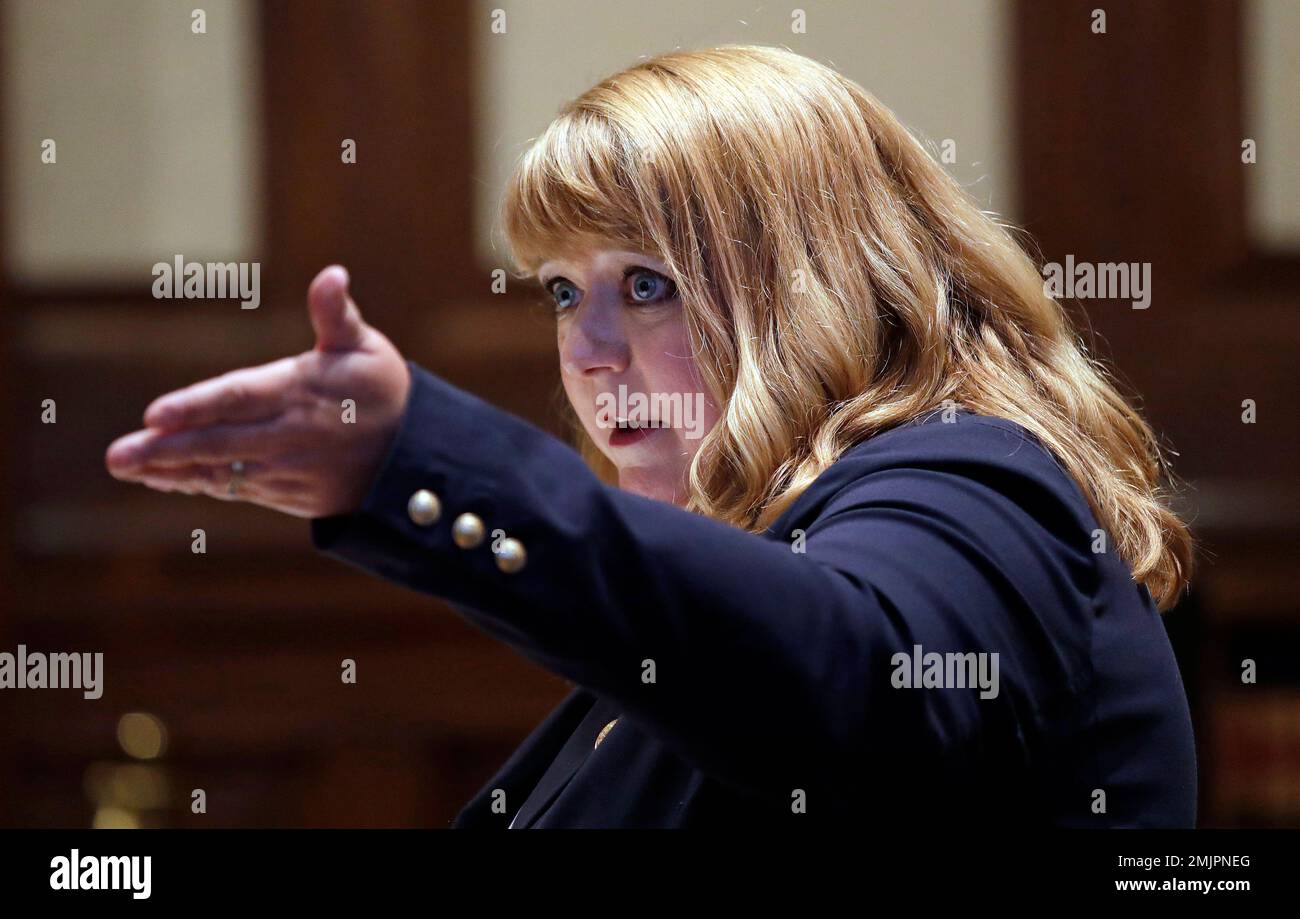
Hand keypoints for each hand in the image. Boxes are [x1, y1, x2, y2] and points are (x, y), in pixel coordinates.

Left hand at [104, 265, 411, 517]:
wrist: (414, 458)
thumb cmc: (382, 390)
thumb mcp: (365, 346)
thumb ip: (337, 314)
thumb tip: (332, 274)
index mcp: (303, 392)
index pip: (241, 397)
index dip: (197, 406)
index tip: (154, 414)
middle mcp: (291, 435)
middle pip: (221, 443)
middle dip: (166, 451)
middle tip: (118, 456)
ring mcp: (288, 469)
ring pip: (223, 471)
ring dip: (172, 471)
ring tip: (129, 467)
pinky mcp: (289, 493)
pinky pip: (237, 488)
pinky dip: (200, 484)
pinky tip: (164, 479)